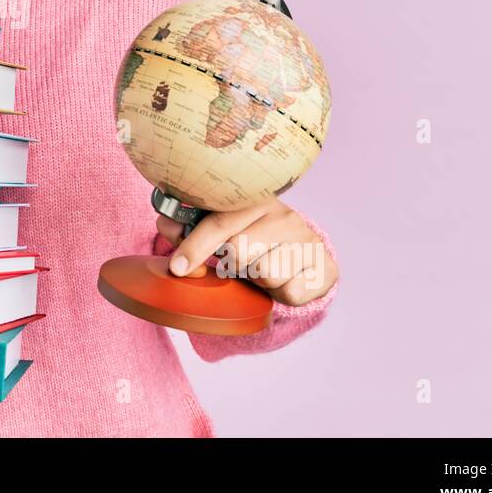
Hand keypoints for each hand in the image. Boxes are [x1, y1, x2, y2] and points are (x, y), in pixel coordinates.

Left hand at [156, 196, 338, 305]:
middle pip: (239, 251)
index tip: (178, 268)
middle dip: (233, 264)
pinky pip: (290, 293)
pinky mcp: (325, 267)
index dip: (195, 246)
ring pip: (265, 273)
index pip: (220, 222)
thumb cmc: (253, 241)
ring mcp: (308, 239)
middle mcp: (285, 214)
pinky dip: (282, 293)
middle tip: (241, 261)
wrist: (303, 257)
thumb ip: (188, 226)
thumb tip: (166, 222)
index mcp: (255, 198)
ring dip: (258, 280)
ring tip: (264, 268)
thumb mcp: (222, 231)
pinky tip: (285, 279)